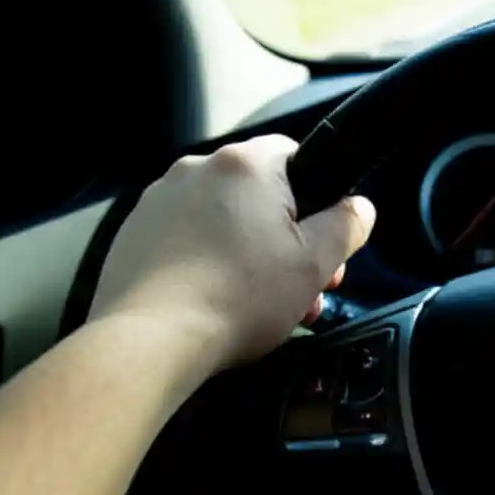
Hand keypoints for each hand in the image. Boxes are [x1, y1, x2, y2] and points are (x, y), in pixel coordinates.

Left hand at [90, 135, 375, 368]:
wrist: (153, 340)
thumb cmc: (236, 299)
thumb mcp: (315, 265)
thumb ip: (347, 226)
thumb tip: (359, 208)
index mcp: (245, 165)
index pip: (296, 154)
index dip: (318, 198)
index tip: (321, 240)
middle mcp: (197, 169)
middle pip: (260, 192)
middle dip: (286, 236)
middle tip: (300, 283)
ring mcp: (158, 199)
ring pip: (223, 218)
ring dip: (249, 251)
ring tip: (259, 301)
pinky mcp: (134, 232)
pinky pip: (186, 237)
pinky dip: (206, 260)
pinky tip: (216, 298)